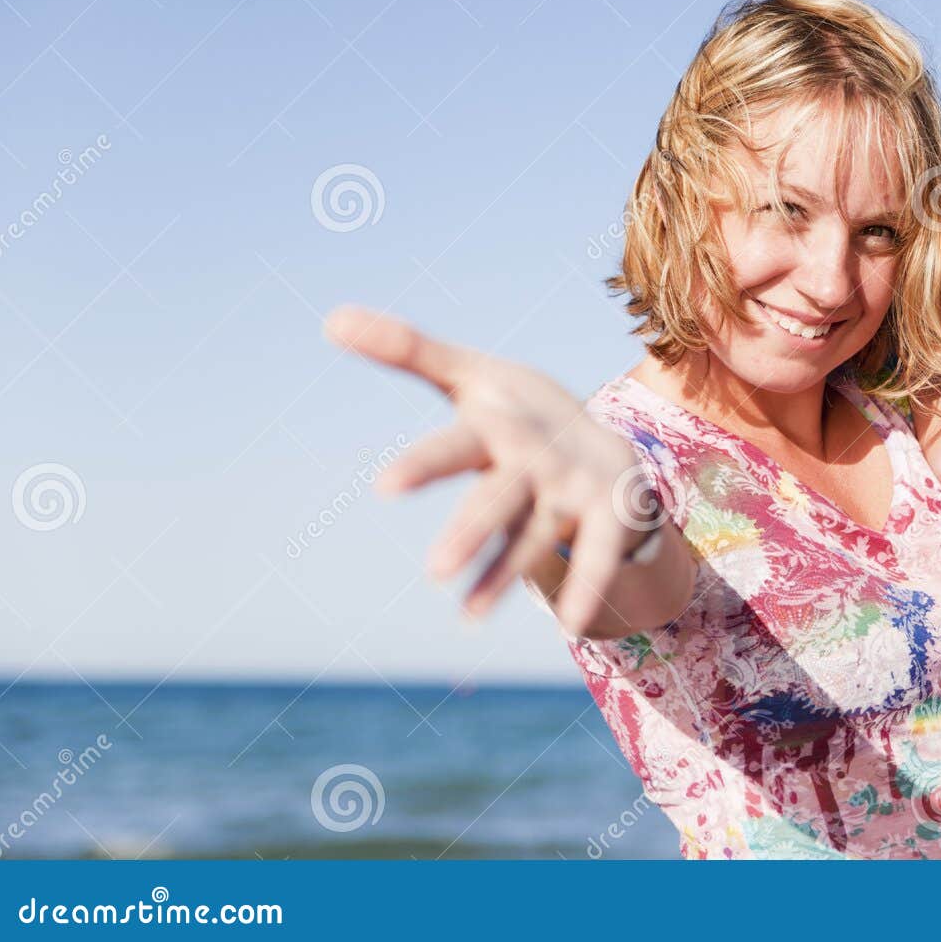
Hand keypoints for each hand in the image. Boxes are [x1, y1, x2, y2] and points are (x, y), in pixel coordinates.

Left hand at [322, 305, 657, 633]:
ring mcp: (574, 487)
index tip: (384, 489)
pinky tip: (571, 626)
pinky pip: (597, 556)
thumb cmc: (520, 414)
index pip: (457, 444)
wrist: (611, 442)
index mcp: (499, 424)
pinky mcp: (608, 515)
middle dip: (474, 530)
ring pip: (536, 534)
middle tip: (435, 570)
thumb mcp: (470, 378)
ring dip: (507, 573)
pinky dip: (586, 587)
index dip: (425, 465)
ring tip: (469, 617)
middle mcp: (538, 455)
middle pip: (502, 494)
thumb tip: (329, 315)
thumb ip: (407, 349)